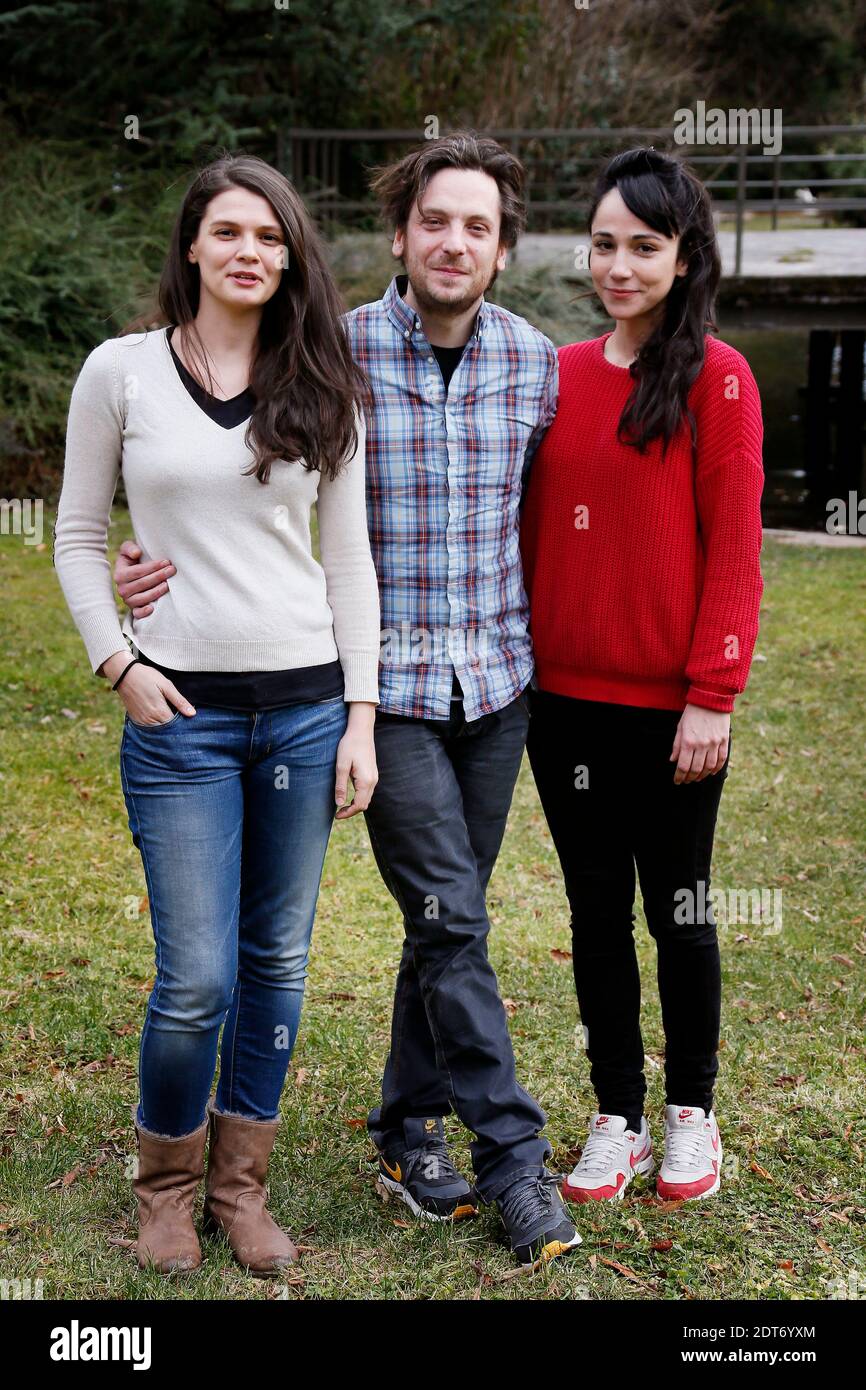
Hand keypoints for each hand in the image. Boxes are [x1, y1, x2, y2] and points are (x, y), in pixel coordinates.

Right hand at [101, 652, 195, 725]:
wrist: (124, 674)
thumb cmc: (147, 677)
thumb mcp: (166, 686)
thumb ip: (179, 701)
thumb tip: (192, 714)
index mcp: (160, 712)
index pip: (176, 726)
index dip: (184, 724)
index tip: (189, 720)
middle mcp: (150, 720)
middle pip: (167, 730)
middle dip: (175, 727)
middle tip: (182, 720)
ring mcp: (142, 721)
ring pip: (158, 730)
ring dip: (166, 727)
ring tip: (172, 719)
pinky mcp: (136, 720)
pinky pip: (149, 728)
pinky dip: (156, 725)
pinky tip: (161, 718)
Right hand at [114, 539, 175, 617]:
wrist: (134, 576)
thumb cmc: (133, 561)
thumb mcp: (128, 550)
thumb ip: (129, 548)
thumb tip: (136, 553)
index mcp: (120, 574)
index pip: (138, 571)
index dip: (153, 567)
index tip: (166, 562)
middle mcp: (122, 589)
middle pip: (142, 584)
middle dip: (159, 576)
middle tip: (172, 570)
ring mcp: (128, 600)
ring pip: (142, 598)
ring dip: (156, 592)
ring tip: (168, 585)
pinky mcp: (133, 610)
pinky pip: (137, 614)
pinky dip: (143, 612)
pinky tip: (152, 608)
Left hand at [334, 704, 377, 818]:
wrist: (361, 730)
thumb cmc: (349, 745)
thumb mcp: (341, 766)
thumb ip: (340, 786)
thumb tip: (339, 804)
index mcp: (365, 781)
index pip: (359, 805)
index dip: (348, 813)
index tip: (336, 815)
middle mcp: (373, 781)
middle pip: (365, 804)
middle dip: (352, 811)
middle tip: (338, 813)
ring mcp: (374, 777)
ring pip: (367, 798)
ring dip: (356, 804)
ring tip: (342, 805)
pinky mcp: (373, 773)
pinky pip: (368, 791)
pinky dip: (359, 797)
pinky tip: (350, 795)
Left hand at [670, 704, 729, 784]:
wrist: (711, 699)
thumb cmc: (692, 712)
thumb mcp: (680, 727)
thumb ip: (677, 745)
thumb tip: (673, 760)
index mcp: (688, 741)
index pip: (683, 766)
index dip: (679, 776)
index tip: (677, 781)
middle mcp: (702, 744)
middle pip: (696, 769)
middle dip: (690, 778)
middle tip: (686, 781)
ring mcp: (715, 743)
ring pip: (709, 767)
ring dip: (702, 775)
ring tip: (697, 778)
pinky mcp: (724, 740)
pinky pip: (721, 759)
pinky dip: (716, 768)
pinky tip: (711, 772)